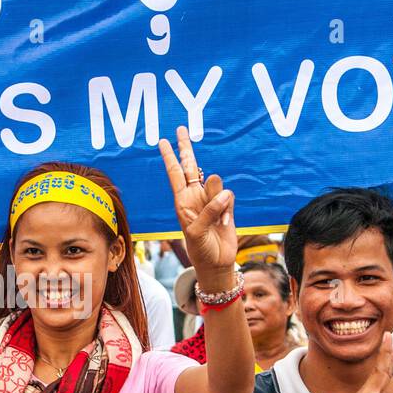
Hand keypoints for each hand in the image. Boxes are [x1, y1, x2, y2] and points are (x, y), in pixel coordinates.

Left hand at [159, 127, 235, 274]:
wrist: (216, 262)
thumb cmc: (200, 249)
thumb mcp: (197, 231)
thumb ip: (208, 210)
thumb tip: (223, 191)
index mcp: (182, 202)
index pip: (175, 174)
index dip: (170, 157)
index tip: (163, 142)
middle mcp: (196, 197)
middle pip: (191, 166)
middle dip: (186, 149)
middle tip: (181, 129)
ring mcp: (212, 200)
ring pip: (216, 184)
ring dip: (218, 200)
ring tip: (218, 220)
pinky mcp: (227, 206)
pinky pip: (229, 198)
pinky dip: (228, 209)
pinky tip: (225, 223)